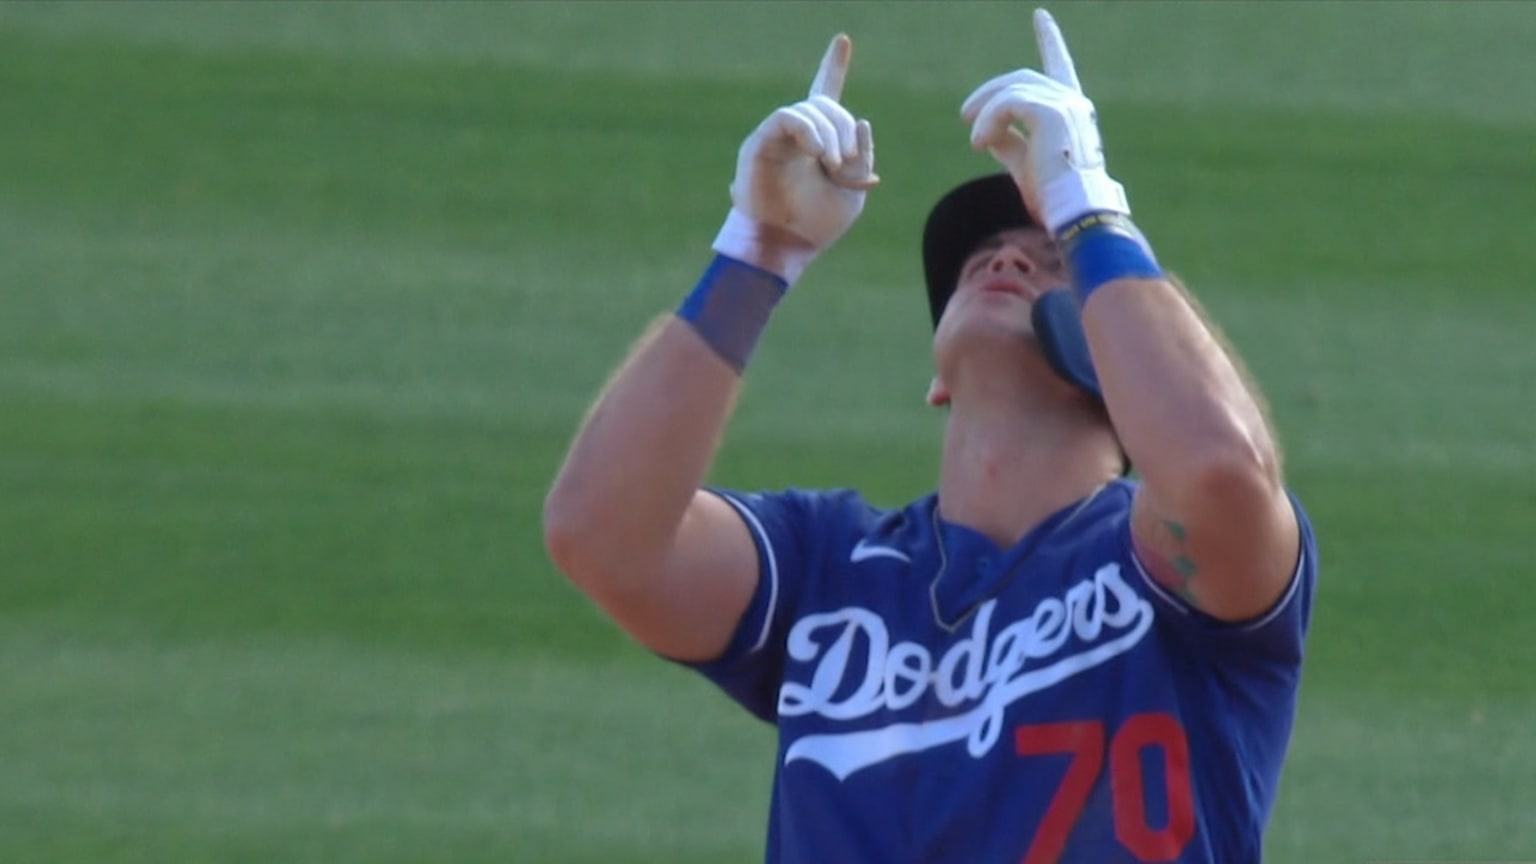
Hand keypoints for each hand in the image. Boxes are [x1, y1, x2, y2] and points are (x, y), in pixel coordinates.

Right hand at [714, 34, 878, 281]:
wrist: (786, 245)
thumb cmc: (818, 223)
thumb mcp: (854, 190)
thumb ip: (862, 157)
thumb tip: (860, 120)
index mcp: (820, 141)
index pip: (826, 95)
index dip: (833, 67)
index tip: (842, 41)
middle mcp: (797, 134)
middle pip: (825, 104)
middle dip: (844, 127)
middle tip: (848, 162)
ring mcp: (777, 137)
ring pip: (809, 109)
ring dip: (830, 134)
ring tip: (833, 165)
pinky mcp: (760, 143)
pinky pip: (787, 118)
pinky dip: (809, 131)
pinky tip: (818, 154)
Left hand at [960, 9, 1127, 233]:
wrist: (1071, 211)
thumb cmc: (1052, 197)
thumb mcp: (1024, 165)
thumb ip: (1009, 144)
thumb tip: (986, 134)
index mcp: (1071, 112)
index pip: (1059, 67)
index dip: (1050, 40)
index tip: (1040, 16)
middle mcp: (1073, 102)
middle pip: (1021, 79)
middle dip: (988, 94)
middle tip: (965, 116)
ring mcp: (1065, 104)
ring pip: (1011, 92)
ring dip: (985, 114)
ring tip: (976, 143)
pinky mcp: (1051, 111)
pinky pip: (1008, 104)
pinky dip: (989, 122)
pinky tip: (980, 144)